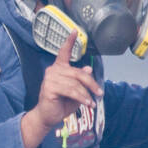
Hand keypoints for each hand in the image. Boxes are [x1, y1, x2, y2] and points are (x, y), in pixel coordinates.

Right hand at [21, 31, 101, 147]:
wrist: (48, 117)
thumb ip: (81, 80)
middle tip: (99, 93)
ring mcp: (50, 78)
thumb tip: (88, 69)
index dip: (70, 41)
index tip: (75, 31)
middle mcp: (53, 70)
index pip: (64, 52)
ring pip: (75, 83)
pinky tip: (87, 104)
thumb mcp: (75, 91)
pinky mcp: (50, 87)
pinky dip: (81, 98)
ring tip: (92, 103)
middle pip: (78, 73)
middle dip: (91, 83)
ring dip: (86, 94)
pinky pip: (71, 91)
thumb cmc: (61, 103)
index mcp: (59, 68)